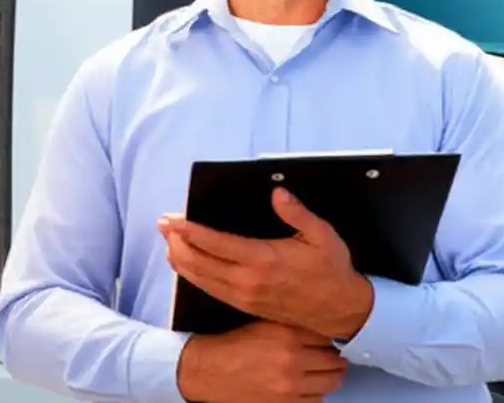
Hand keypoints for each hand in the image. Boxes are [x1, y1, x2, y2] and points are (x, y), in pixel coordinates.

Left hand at [159, 187, 373, 338]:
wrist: (339, 309)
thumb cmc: (331, 270)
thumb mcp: (322, 235)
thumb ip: (297, 213)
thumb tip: (278, 193)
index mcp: (263, 260)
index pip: (215, 243)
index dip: (189, 230)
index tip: (172, 219)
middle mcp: (247, 280)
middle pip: (199, 262)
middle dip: (176, 242)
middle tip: (164, 226)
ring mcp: (244, 296)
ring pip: (201, 279)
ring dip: (181, 260)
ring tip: (169, 243)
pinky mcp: (245, 305)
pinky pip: (211, 290)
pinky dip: (194, 276)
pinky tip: (189, 266)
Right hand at [176, 320, 349, 402]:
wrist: (210, 370)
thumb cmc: (238, 343)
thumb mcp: (267, 322)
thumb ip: (296, 323)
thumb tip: (327, 323)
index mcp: (288, 334)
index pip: (330, 335)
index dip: (332, 336)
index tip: (333, 338)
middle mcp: (293, 360)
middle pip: (336, 360)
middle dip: (336, 357)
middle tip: (331, 355)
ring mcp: (290, 386)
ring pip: (332, 382)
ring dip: (330, 376)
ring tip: (322, 371)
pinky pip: (317, 401)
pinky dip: (316, 393)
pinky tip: (307, 385)